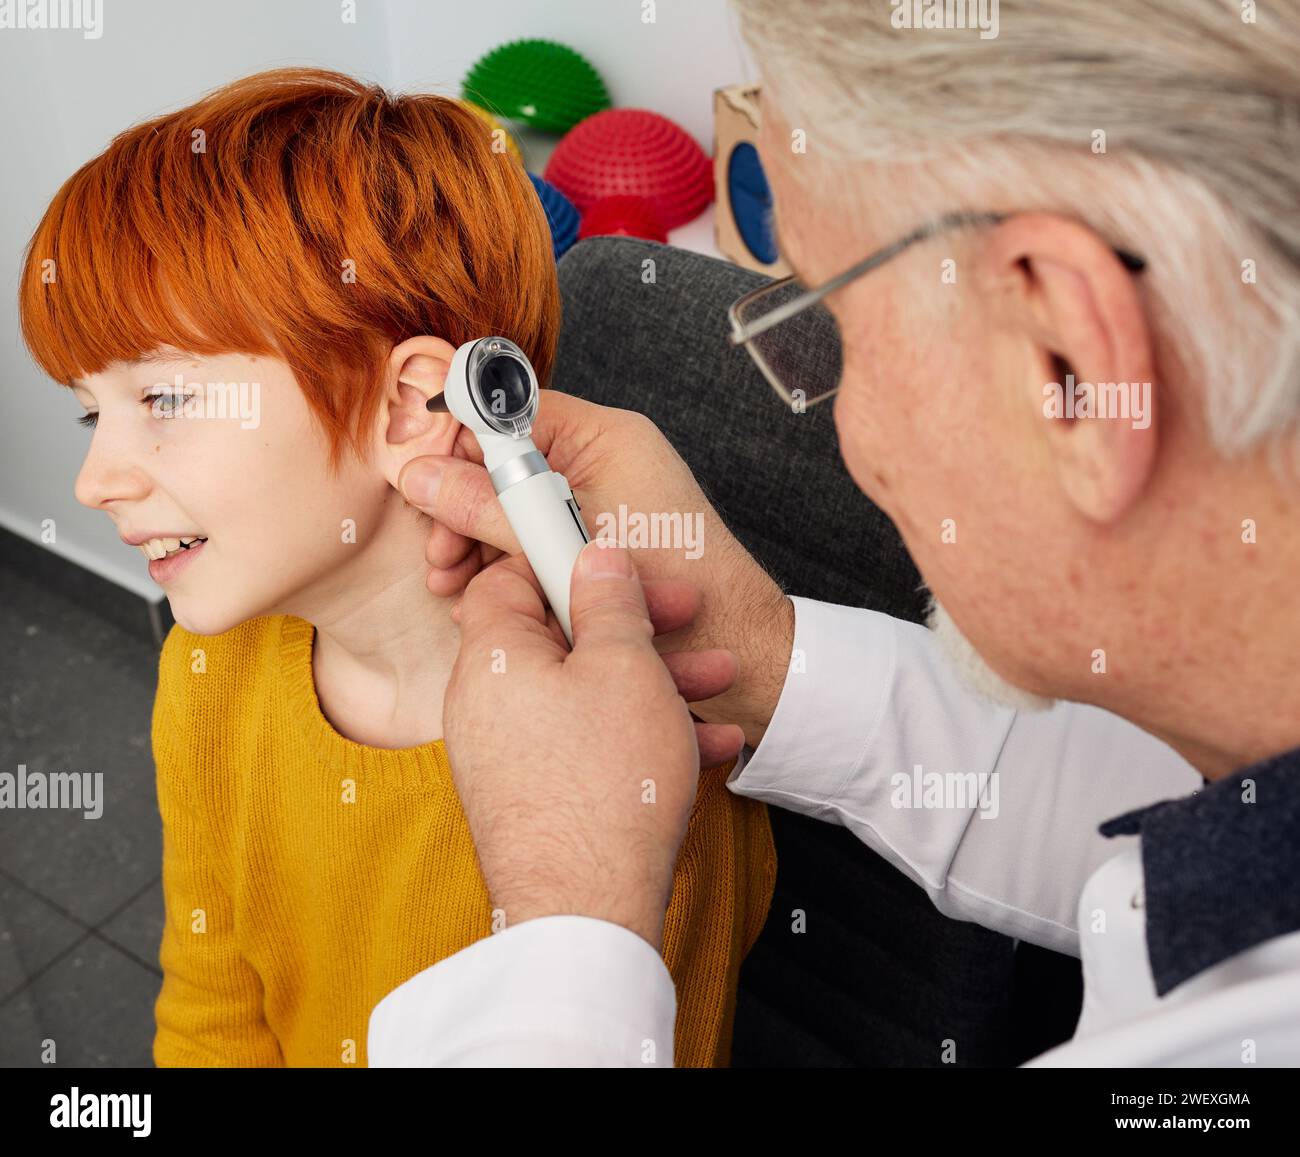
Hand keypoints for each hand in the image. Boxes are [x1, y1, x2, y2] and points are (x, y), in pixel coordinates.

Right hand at [398, 392, 794, 746]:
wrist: (735, 647)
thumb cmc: (676, 585)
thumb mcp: (562, 542)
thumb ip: (487, 507)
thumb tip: (420, 477)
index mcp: (605, 437)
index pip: (514, 414)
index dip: (463, 444)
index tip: (425, 480)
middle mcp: (601, 465)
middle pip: (506, 468)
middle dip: (462, 511)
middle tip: (440, 553)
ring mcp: (597, 508)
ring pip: (514, 514)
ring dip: (476, 548)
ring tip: (452, 587)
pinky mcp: (593, 550)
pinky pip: (535, 546)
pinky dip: (504, 571)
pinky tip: (478, 601)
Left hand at [443, 539, 733, 949]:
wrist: (587, 912)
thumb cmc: (603, 787)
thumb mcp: (624, 666)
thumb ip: (609, 602)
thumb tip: (594, 559)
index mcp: (491, 659)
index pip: (507, 579)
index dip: (564, 560)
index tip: (612, 559)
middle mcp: (486, 706)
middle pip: (559, 638)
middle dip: (633, 627)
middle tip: (683, 617)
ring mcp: (508, 756)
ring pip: (584, 694)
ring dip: (652, 681)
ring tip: (716, 681)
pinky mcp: (535, 797)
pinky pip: (586, 744)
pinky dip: (638, 733)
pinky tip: (704, 741)